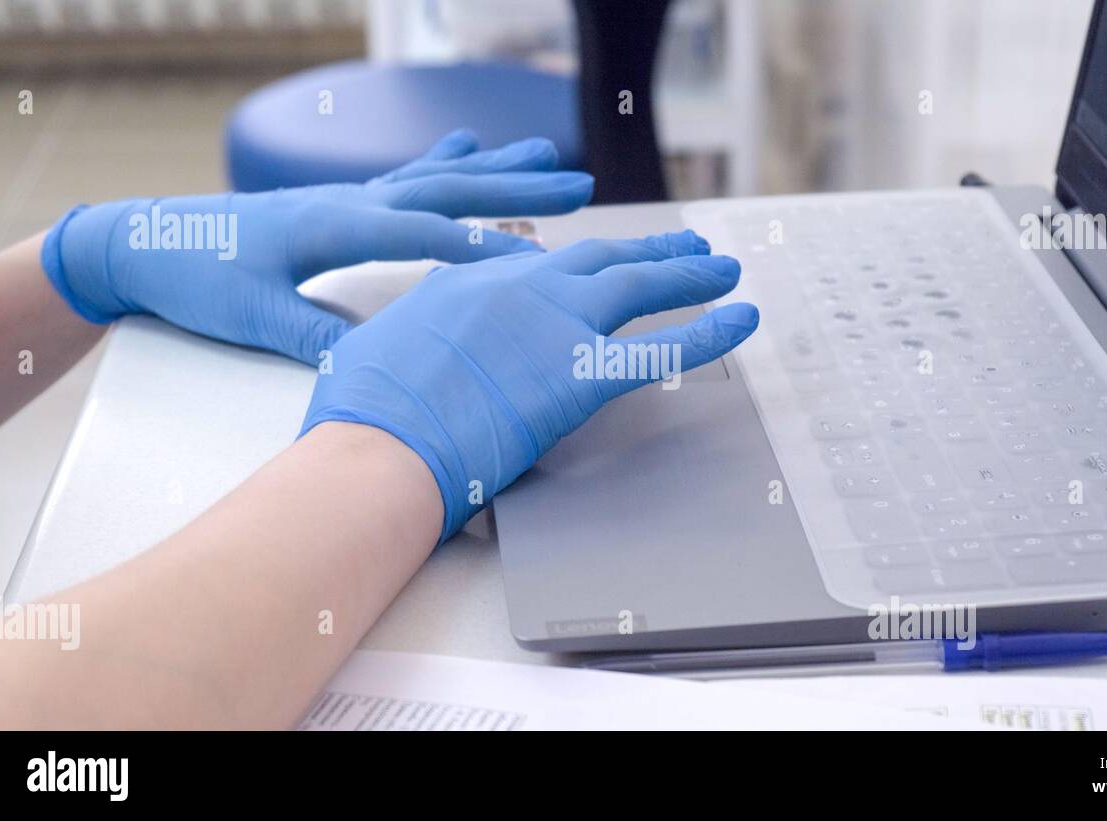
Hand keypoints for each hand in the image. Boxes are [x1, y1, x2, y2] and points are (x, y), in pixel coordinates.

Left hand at [40, 129, 593, 363]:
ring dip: (496, 169)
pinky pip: (409, 176)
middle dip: (518, 190)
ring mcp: (350, 195)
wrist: (148, 240)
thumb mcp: (252, 316)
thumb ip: (314, 336)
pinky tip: (468, 148)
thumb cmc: (197, 276)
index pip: (427, 236)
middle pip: (451, 191)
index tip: (540, 261)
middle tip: (577, 184)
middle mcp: (352, 200)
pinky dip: (446, 163)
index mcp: (335, 227)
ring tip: (546, 156)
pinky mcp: (343, 200)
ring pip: (438, 176)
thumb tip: (373, 360)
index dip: (484, 248)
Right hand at [299, 230, 759, 540]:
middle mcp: (517, 290)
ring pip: (637, 287)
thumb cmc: (365, 415)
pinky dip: (709, 331)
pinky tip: (741, 319)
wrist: (377, 446)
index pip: (538, 264)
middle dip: (647, 253)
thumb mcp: (381, 351)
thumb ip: (421, 341)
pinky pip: (661, 348)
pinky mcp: (580, 374)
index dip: (579, 265)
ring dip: (688, 275)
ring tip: (724, 268)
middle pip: (599, 260)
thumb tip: (424, 355)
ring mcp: (552, 326)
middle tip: (684, 249)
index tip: (601, 262)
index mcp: (468, 283)